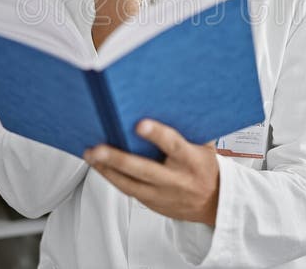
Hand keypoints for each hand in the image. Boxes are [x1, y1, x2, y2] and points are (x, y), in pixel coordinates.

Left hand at [84, 119, 219, 225]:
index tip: (140, 124)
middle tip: (98, 148)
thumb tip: (167, 101)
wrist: (214, 203)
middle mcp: (175, 179)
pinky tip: (99, 166)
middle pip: (143, 170)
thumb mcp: (205, 147)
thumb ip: (188, 129)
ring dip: (106, 169)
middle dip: (118, 159)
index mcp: (191, 161)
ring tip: (90, 154)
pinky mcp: (152, 203)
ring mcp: (162, 194)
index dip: (157, 135)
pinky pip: (128, 190)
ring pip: (129, 184)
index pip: (173, 145)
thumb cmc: (206, 168)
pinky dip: (112, 177)